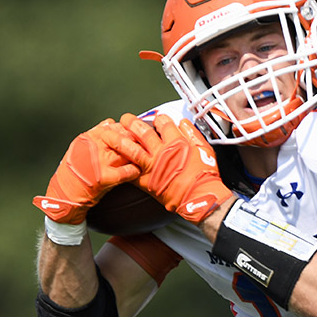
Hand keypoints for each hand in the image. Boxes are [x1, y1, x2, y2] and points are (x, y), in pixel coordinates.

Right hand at [34, 118, 140, 223]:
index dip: (128, 130)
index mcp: (88, 138)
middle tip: (145, 145)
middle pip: (123, 137)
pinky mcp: (104, 178)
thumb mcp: (79, 146)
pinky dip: (135, 171)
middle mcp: (93, 147)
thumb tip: (110, 122)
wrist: (65, 194)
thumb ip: (95, 133)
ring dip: (138, 155)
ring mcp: (99, 162)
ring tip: (144, 158)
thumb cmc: (73, 171)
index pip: (115, 127)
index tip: (136, 134)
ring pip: (127, 152)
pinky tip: (137, 172)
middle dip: (136, 141)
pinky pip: (127, 172)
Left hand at [109, 113, 231, 223]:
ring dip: (120, 140)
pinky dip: (123, 165)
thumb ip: (193, 134)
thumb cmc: (204, 175)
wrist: (199, 197)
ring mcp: (153, 166)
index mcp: (177, 142)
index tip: (156, 119)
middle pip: (142, 132)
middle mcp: (162, 152)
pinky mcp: (147, 181)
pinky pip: (131, 171)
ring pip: (132, 149)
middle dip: (132, 123)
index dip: (158, 119)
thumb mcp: (205, 149)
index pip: (163, 124)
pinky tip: (116, 160)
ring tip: (111, 134)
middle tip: (126, 119)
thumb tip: (184, 124)